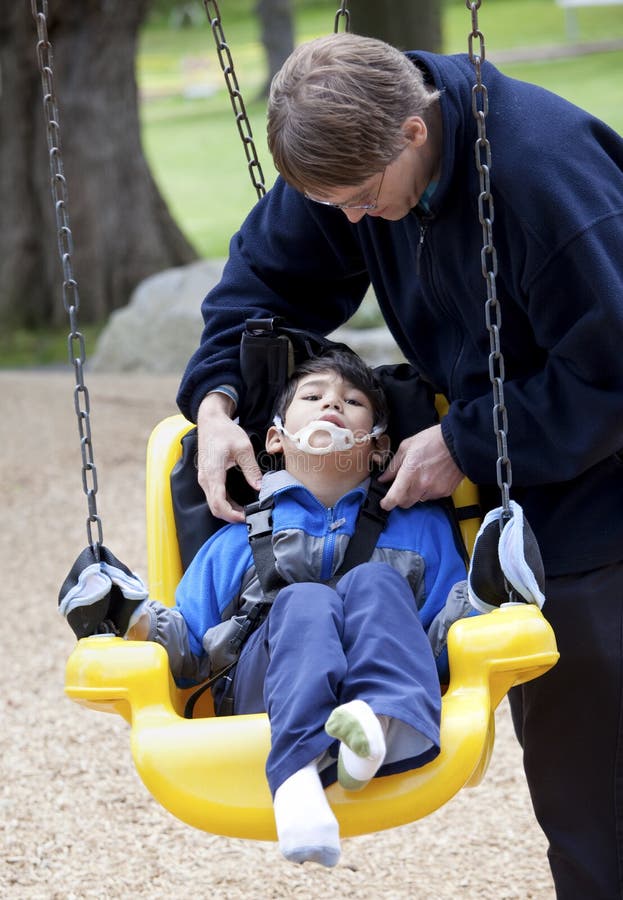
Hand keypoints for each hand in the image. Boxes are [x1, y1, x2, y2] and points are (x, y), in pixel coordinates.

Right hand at [196, 393, 261, 522]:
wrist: (210, 421)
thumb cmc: (225, 431)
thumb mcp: (243, 448)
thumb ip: (251, 469)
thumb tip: (260, 487)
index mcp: (213, 472)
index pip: (219, 503)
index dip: (232, 515)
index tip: (247, 517)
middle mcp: (205, 479)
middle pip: (215, 508)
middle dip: (231, 516)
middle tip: (250, 517)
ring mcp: (204, 479)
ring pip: (213, 504)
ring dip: (228, 511)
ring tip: (247, 512)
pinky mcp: (206, 477)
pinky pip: (213, 497)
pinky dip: (225, 504)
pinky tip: (238, 504)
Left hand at [378, 424, 463, 510]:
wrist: (458, 443)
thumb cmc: (433, 441)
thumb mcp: (407, 447)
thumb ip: (393, 465)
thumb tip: (384, 478)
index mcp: (409, 473)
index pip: (394, 498)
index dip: (387, 503)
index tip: (385, 503)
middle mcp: (422, 485)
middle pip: (405, 503)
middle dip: (400, 497)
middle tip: (402, 486)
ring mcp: (434, 490)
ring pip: (419, 500)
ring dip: (416, 493)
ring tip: (421, 476)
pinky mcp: (445, 492)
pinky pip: (432, 497)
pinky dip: (428, 491)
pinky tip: (432, 477)